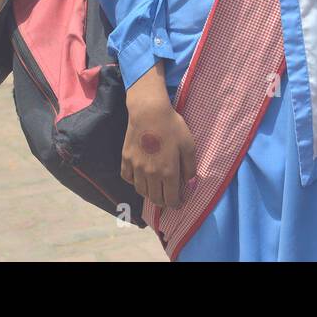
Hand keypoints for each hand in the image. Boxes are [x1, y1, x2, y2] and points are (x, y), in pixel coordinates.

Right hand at [122, 64, 196, 208]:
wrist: (149, 112)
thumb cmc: (172, 127)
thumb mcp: (189, 145)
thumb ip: (190, 168)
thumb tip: (190, 185)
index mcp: (168, 172)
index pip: (171, 199)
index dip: (176, 205)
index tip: (179, 204)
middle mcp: (151, 174)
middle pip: (155, 198)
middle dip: (163, 203)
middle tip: (168, 200)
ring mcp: (136, 168)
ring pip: (141, 191)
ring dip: (149, 194)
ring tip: (155, 190)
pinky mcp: (126, 159)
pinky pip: (128, 178)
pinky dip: (134, 182)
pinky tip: (140, 178)